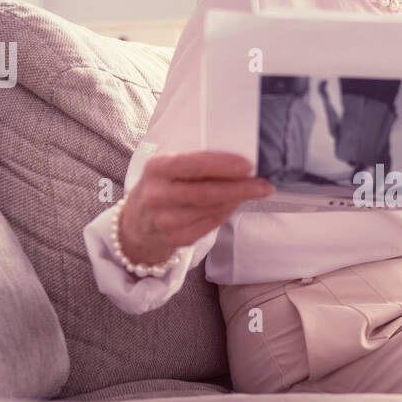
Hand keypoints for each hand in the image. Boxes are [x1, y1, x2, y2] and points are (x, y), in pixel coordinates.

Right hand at [118, 151, 274, 266]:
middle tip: (264, 185)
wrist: (137, 221)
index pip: (193, 165)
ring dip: (236, 200)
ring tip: (253, 191)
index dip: (223, 165)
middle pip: (207, 192)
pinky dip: (226, 213)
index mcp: (156, 169)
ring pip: (212, 210)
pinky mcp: (175, 238)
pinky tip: (233, 204)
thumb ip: (195, 162)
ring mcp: (165, 220)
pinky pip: (210, 224)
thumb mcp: (168, 167)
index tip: (248, 165)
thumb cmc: (162, 185)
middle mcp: (157, 195)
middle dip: (240, 188)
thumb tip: (238, 163)